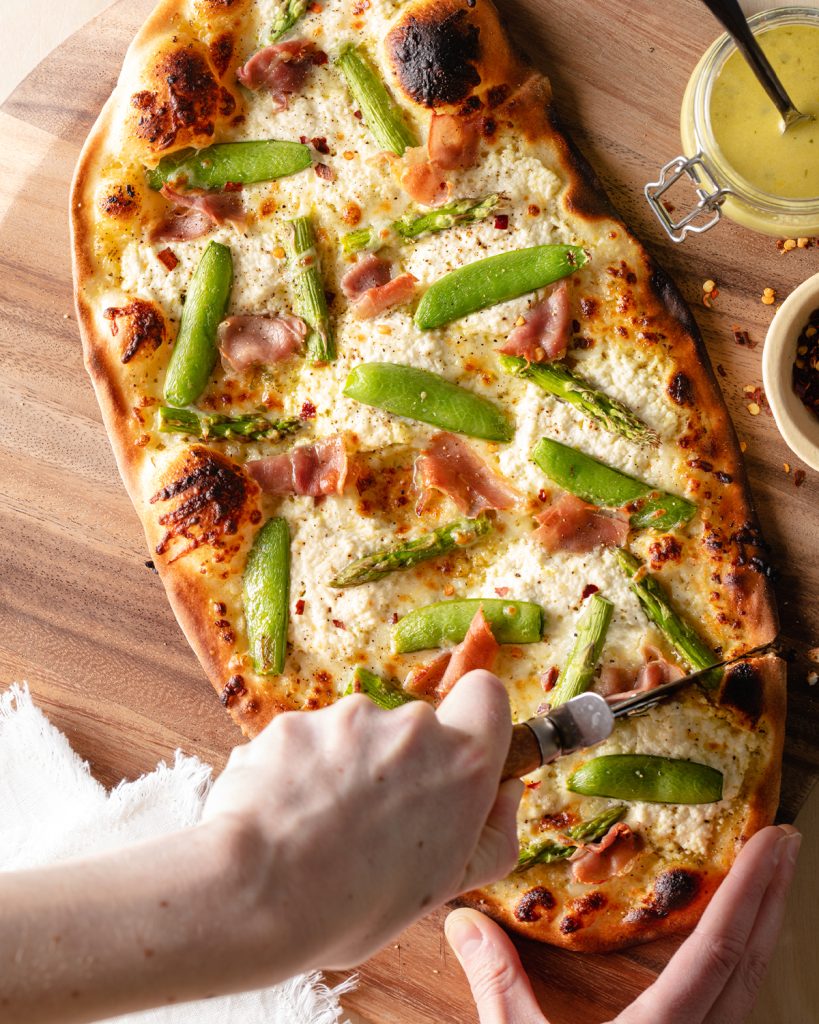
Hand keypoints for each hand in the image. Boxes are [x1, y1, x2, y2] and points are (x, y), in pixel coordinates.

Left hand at [202, 669, 522, 972]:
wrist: (254, 897)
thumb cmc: (353, 906)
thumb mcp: (447, 886)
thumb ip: (491, 832)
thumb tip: (504, 790)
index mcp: (460, 763)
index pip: (487, 695)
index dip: (475, 719)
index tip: (457, 752)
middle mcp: (409, 728)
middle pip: (413, 730)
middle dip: (396, 764)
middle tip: (370, 822)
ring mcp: (345, 719)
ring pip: (353, 737)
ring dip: (342, 770)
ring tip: (315, 829)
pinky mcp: (291, 723)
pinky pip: (302, 744)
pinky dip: (294, 773)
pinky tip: (281, 817)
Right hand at [445, 823, 800, 1023]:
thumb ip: (498, 984)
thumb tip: (465, 920)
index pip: (718, 949)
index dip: (748, 890)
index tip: (771, 842)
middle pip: (750, 965)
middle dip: (771, 898)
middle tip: (785, 842)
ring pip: (749, 994)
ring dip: (760, 934)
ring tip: (760, 889)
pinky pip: (730, 1014)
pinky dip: (738, 973)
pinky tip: (725, 959)